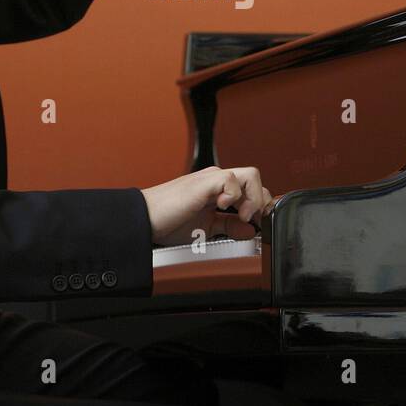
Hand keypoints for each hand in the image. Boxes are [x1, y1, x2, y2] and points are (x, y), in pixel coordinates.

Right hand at [140, 166, 273, 246]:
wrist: (145, 219)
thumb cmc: (167, 222)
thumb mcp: (205, 228)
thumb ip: (228, 226)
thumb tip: (248, 229)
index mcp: (218, 189)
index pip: (251, 189)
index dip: (260, 206)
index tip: (257, 225)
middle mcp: (217, 180)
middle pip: (255, 180)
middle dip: (261, 203)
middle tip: (251, 222)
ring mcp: (211, 179)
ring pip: (250, 176)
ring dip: (253, 198)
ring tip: (242, 215)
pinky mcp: (204, 182)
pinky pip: (232, 179)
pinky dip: (235, 196)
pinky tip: (223, 207)